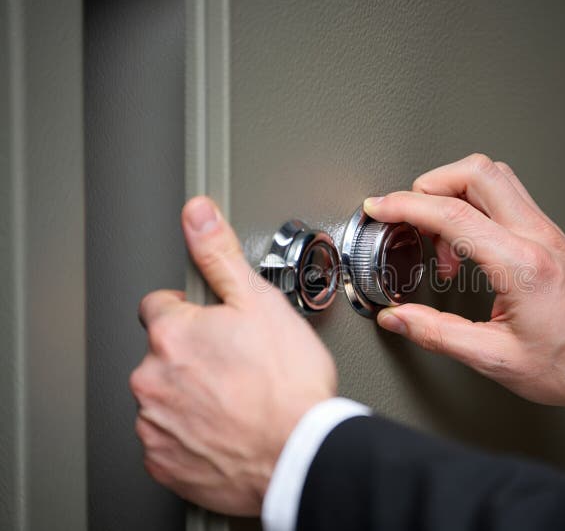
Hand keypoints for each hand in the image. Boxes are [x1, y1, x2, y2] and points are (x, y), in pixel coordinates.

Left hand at [130, 197, 335, 515]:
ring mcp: (154, 424)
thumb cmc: (288, 384)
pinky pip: (168, 441)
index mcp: (171, 333)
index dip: (192, 313)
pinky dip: (190, 436)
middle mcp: (151, 378)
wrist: (300, 452)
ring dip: (190, 396)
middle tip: (237, 367)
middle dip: (192, 357)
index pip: (160, 306)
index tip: (217, 328)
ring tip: (236, 400)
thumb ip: (220, 254)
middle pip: (163, 355)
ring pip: (165, 398)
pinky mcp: (163, 463)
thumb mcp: (260, 301)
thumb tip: (196, 213)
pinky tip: (225, 429)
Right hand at [366, 154, 564, 416]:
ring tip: (440, 241)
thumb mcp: (498, 360)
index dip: (405, 205)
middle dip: (431, 183)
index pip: (453, 213)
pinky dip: (476, 208)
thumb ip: (440, 334)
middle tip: (408, 216)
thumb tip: (398, 318)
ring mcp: (547, 231)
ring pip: (495, 177)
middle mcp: (536, 236)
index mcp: (521, 265)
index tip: (379, 207)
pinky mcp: (551, 236)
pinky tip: (468, 248)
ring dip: (456, 193)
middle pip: (477, 172)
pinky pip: (507, 199)